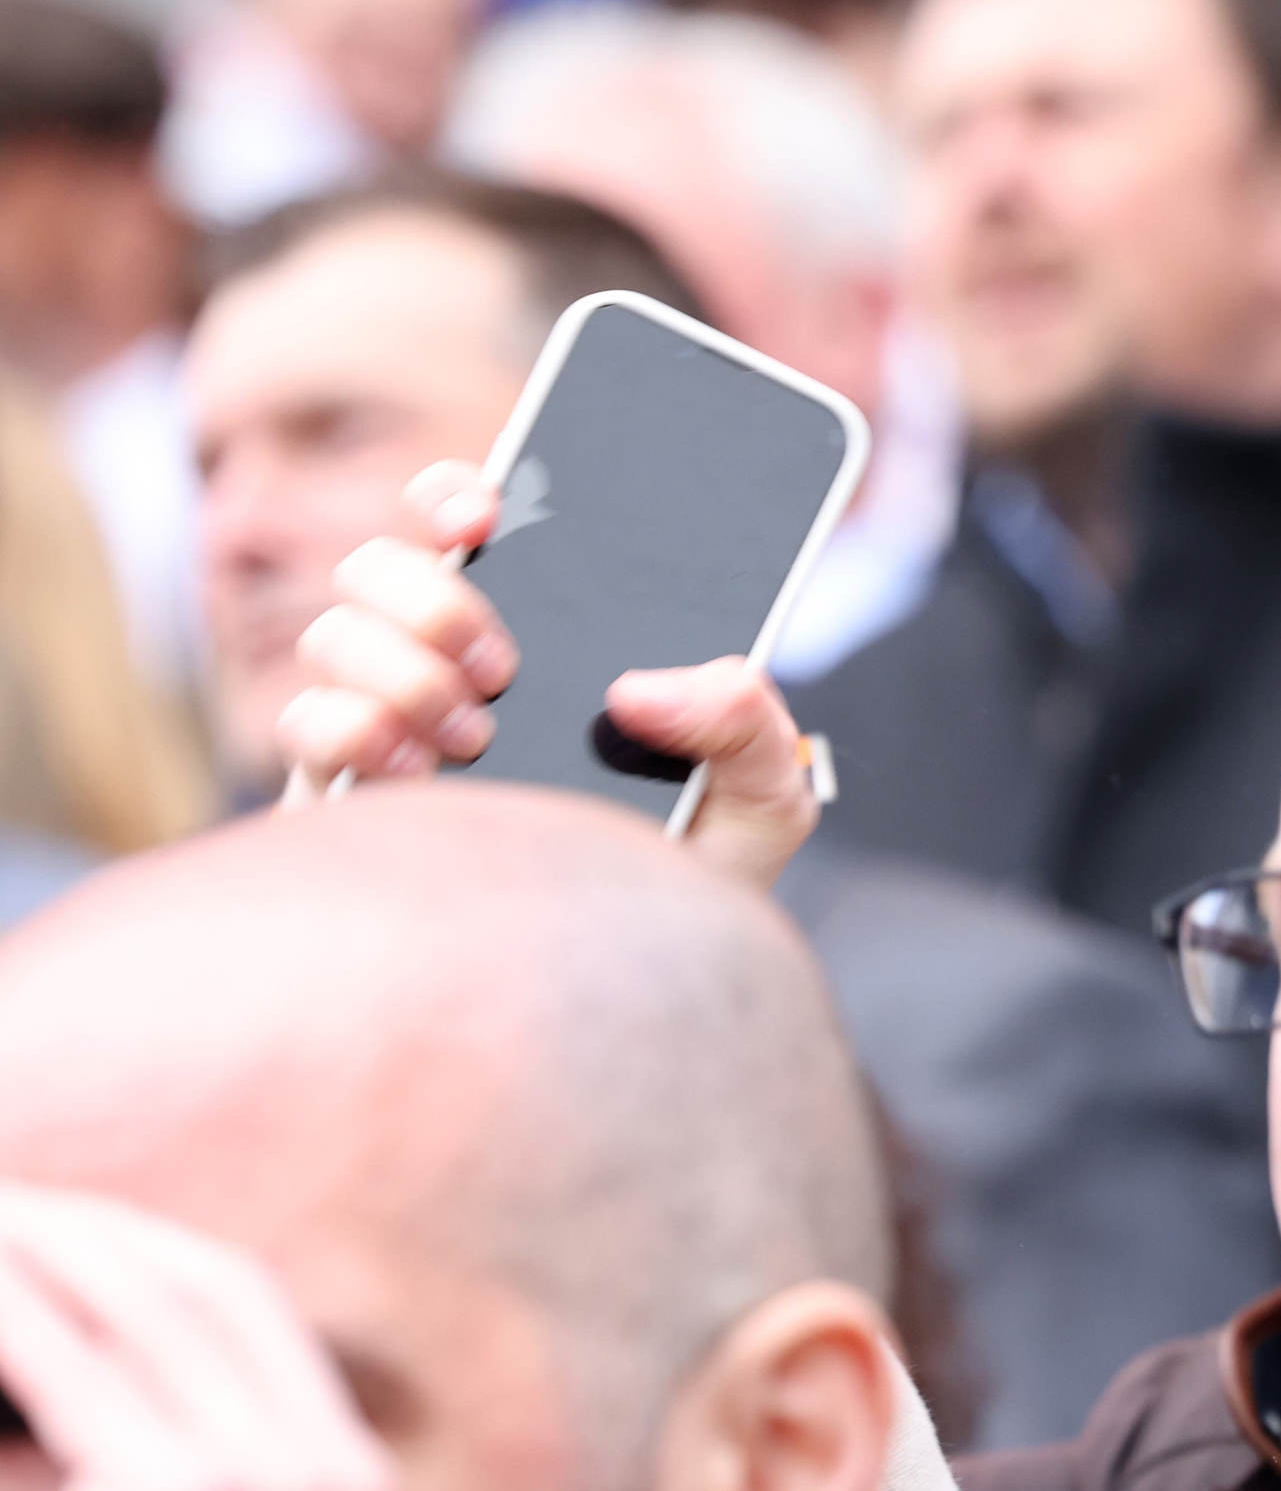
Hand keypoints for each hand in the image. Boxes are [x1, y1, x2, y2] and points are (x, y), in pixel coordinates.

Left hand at [0, 1189, 416, 1490]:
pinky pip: (77, 1373)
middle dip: (103, 1233)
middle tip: (9, 1205)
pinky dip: (8, 1319)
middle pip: (216, 1290)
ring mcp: (281, 1486)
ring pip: (147, 1309)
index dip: (165, 1264)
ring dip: (44, 1253)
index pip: (268, 1328)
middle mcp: (338, 1477)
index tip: (80, 1241)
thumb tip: (57, 1428)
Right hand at [276, 461, 824, 890]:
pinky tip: (421, 772)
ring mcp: (391, 727)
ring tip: (476, 736)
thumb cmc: (689, 880)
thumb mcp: (763, 797)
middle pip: (383, 565)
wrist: (623, 993)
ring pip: (335, 634)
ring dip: (402, 669)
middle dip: (436, 597)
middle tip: (505, 667)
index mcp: (549, 642)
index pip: (470, 528)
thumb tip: (641, 689)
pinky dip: (352, 730)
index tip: (487, 514)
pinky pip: (306, 724)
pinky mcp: (348, 798)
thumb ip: (749, 721)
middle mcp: (453, 669)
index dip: (457, 497)